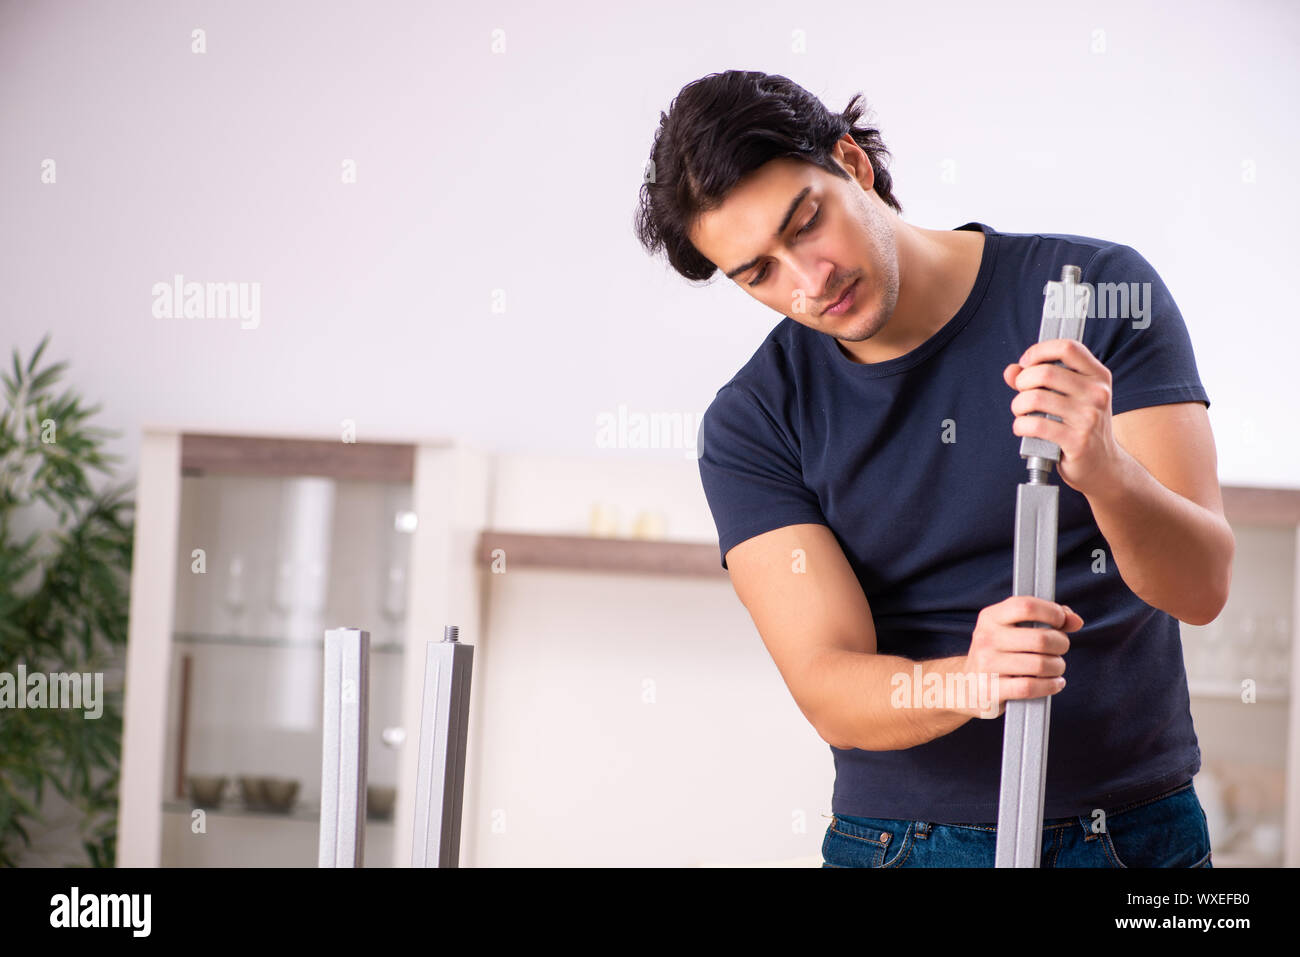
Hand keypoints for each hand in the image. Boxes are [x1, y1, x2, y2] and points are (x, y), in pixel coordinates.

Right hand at [958, 595, 1082, 718]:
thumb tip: (1074, 620)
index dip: (1052, 612)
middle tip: (1060, 649)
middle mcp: (986, 638)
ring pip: (1040, 665)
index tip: (1062, 621)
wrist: (964, 684)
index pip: (1026, 606)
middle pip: (1041, 639)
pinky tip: (1054, 683)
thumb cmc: (999, 654)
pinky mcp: (990, 690)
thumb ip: (1045, 618)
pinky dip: (1050, 686)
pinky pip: (1031, 687)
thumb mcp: (1013, 629)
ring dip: (1057, 667)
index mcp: (991, 617)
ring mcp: (986, 665)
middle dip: (1061, 644)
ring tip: (1055, 668)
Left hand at [1003, 338, 1120, 496]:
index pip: (1068, 347)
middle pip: (1044, 372)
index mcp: (1098, 377)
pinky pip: (1034, 425)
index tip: (1026, 362)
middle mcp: (1097, 394)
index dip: (1039, 351)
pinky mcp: (1076, 441)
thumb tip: (1011, 370)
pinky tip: (1023, 429)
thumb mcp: (1071, 399)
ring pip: (1035, 399)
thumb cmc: (1083, 428)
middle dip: (1022, 383)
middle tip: (1022, 394)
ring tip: (1021, 413)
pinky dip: (1020, 426)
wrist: (1104, 466)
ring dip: (1018, 406)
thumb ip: (1039, 381)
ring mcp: (1089, 418)